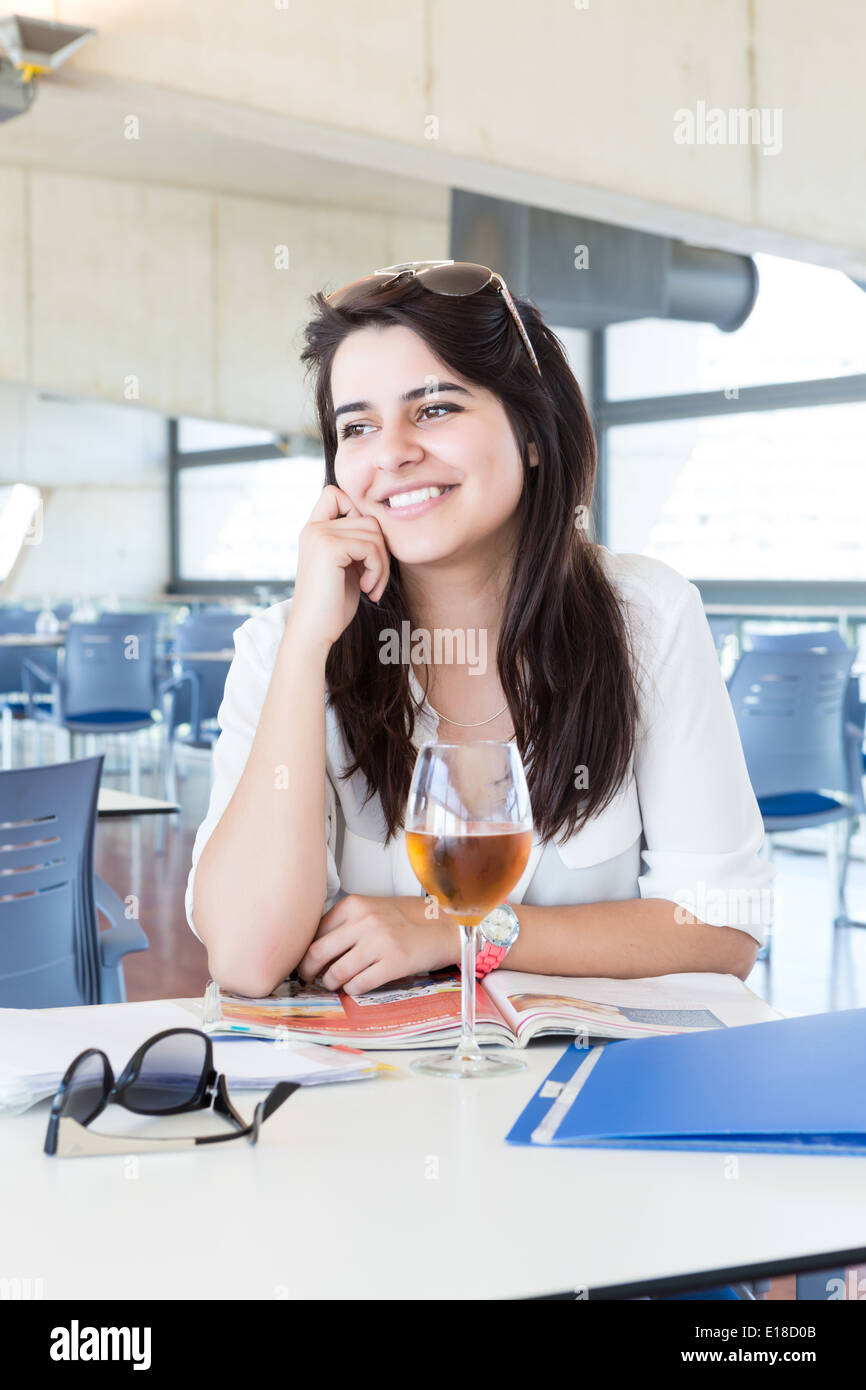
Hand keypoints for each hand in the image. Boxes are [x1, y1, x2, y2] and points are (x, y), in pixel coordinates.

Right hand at [289, 485, 390, 653]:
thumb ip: (356, 543)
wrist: (313, 632)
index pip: (336, 493)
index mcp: (314, 530)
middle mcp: (314, 527)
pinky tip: (367, 590)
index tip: (363, 550)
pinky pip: (371, 548)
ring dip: (382, 564)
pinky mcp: (329, 547)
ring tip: (372, 588)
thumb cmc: (332, 606)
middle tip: (375, 580)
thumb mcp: (346, 567)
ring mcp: (320, 534)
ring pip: (374, 532)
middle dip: (381, 551)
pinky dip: (378, 571)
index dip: (358, 512)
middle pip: (368, 518)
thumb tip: (383, 525)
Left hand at [295, 895, 457, 995]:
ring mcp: (380, 942)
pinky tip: (355, 986)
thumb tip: (315, 948)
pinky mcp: (393, 963)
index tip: (305, 961)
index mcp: (355, 904)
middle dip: (307, 971)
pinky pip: (358, 984)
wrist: (443, 927)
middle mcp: (365, 921)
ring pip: (336, 973)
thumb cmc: (407, 920)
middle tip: (308, 978)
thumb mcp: (372, 909)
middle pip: (317, 953)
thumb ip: (345, 923)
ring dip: (331, 983)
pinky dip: (351, 990)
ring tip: (334, 984)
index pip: (315, 931)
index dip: (305, 951)